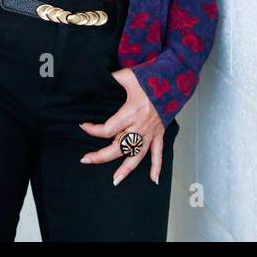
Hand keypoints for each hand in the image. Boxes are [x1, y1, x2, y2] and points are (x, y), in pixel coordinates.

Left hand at [77, 67, 167, 185]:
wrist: (173, 82)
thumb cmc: (150, 78)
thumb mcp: (128, 76)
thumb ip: (112, 79)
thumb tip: (97, 78)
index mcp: (131, 112)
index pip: (108, 129)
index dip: (93, 130)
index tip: (83, 126)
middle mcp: (140, 126)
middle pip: (119, 147)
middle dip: (101, 155)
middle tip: (85, 159)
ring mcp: (151, 132)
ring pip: (137, 155)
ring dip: (126, 169)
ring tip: (115, 180)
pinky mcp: (159, 134)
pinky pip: (159, 154)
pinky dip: (157, 167)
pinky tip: (154, 180)